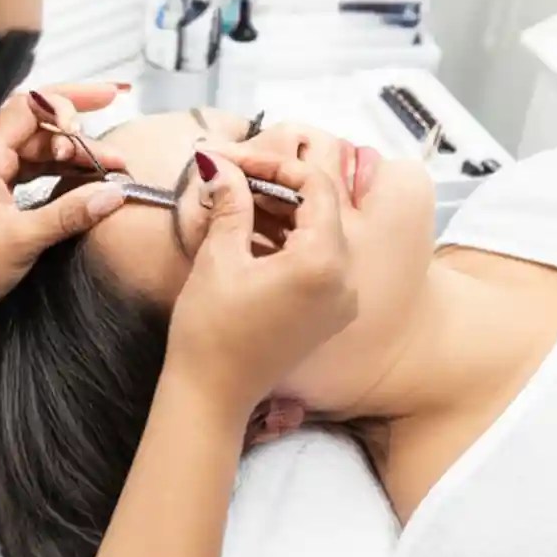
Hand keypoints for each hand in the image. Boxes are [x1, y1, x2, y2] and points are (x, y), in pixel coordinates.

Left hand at [0, 84, 128, 324]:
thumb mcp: (22, 241)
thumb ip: (68, 213)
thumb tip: (114, 193)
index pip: (31, 108)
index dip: (70, 98)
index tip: (108, 98)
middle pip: (42, 131)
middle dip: (84, 136)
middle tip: (119, 154)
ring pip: (44, 156)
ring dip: (78, 159)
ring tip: (113, 171)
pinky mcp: (3, 203)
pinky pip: (40, 177)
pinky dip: (66, 177)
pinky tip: (88, 185)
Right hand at [164, 145, 357, 417]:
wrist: (212, 396)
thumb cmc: (211, 331)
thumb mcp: (219, 257)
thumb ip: (230, 202)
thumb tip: (221, 163)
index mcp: (324, 263)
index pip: (316, 187)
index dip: (275, 165)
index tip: (237, 160)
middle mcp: (345, 281)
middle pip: (320, 209)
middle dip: (275, 186)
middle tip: (232, 176)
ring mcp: (340, 301)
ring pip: (317, 234)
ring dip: (279, 212)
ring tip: (234, 200)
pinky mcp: (327, 314)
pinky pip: (316, 261)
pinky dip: (287, 240)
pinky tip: (249, 230)